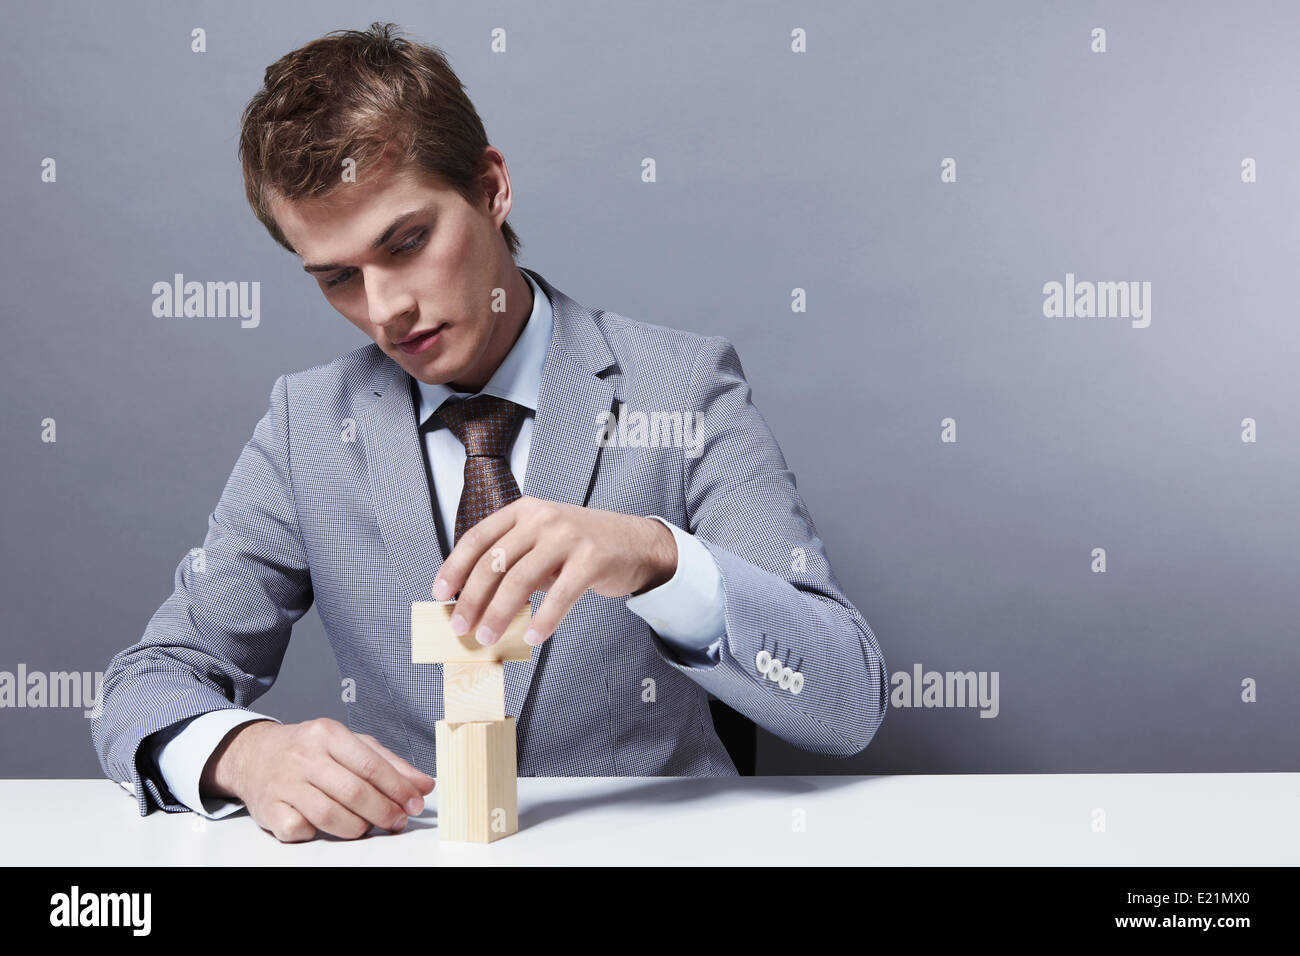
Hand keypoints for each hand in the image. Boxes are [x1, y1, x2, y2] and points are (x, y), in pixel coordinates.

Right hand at [202, 718, 434, 842]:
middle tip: (397, 822)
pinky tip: (325, 826)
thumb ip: (389, 763)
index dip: (398, 788)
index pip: (370, 765)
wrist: (254, 754)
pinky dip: (317, 833)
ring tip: (367, 826)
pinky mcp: (269, 809)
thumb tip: (424, 784)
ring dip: (357, 827)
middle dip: (383, 812)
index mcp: (328, 733)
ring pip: (329, 815)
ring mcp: (284, 783)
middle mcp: (304, 756)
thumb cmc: (311, 749)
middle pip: (353, 792)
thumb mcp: (351, 744)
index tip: (415, 804)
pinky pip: (300, 830)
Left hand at [431, 496, 677, 647]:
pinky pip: (560, 595)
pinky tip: (533, 636)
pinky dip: (543, 620)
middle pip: (494, 562)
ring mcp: (568, 537)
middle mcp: (542, 518)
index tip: (441, 593)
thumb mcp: (541, 541)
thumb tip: (474, 599)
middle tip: (462, 627)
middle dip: (472, 599)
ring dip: (499, 614)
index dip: (454, 567)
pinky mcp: (592, 559)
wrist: (635, 542)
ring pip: (520, 579)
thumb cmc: (581, 545)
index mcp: (523, 511)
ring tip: (488, 637)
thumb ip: (512, 560)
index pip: (477, 538)